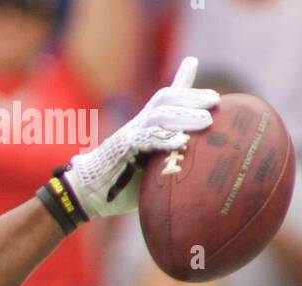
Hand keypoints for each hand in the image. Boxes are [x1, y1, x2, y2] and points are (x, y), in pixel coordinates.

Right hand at [64, 57, 218, 219]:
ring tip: (207, 120)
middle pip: (167, 98)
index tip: (202, 75)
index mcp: (145, 128)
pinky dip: (165, 138)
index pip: (166, 100)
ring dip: (185, 116)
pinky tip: (182, 140)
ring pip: (160, 114)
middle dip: (192, 96)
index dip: (184, 83)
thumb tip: (195, 171)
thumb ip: (169, 165)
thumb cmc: (118, 188)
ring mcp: (129, 134)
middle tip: (216, 100)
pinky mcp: (121, 148)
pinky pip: (146, 138)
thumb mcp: (149, 174)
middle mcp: (138, 125)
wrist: (85, 195)